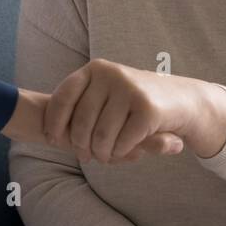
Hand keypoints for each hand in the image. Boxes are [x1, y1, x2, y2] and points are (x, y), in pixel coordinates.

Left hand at [44, 59, 205, 163]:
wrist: (183, 99)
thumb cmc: (134, 102)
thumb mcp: (106, 94)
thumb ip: (80, 105)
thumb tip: (43, 129)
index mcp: (96, 68)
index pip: (63, 98)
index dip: (54, 123)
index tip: (53, 141)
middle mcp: (111, 74)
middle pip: (81, 123)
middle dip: (81, 146)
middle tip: (88, 156)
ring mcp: (130, 90)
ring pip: (101, 137)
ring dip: (102, 154)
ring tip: (106, 156)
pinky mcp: (148, 109)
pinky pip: (122, 144)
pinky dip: (122, 153)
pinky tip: (128, 150)